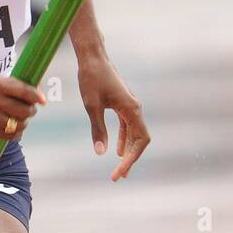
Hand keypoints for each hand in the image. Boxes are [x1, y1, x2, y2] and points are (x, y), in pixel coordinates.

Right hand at [0, 74, 45, 139]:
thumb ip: (15, 86)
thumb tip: (40, 94)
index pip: (20, 89)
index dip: (34, 96)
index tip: (43, 100)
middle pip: (20, 110)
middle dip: (30, 112)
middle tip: (30, 111)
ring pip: (14, 125)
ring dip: (23, 124)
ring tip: (22, 121)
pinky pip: (6, 135)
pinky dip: (15, 134)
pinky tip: (15, 130)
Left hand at [78, 54, 149, 180]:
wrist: (92, 56)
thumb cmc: (91, 78)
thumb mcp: (91, 106)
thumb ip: (97, 129)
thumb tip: (100, 152)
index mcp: (132, 109)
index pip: (141, 141)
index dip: (132, 159)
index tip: (118, 171)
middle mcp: (135, 108)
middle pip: (140, 140)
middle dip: (131, 159)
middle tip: (118, 176)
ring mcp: (130, 106)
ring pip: (134, 133)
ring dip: (128, 151)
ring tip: (120, 169)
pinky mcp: (122, 103)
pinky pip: (127, 126)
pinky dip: (124, 139)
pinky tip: (117, 150)